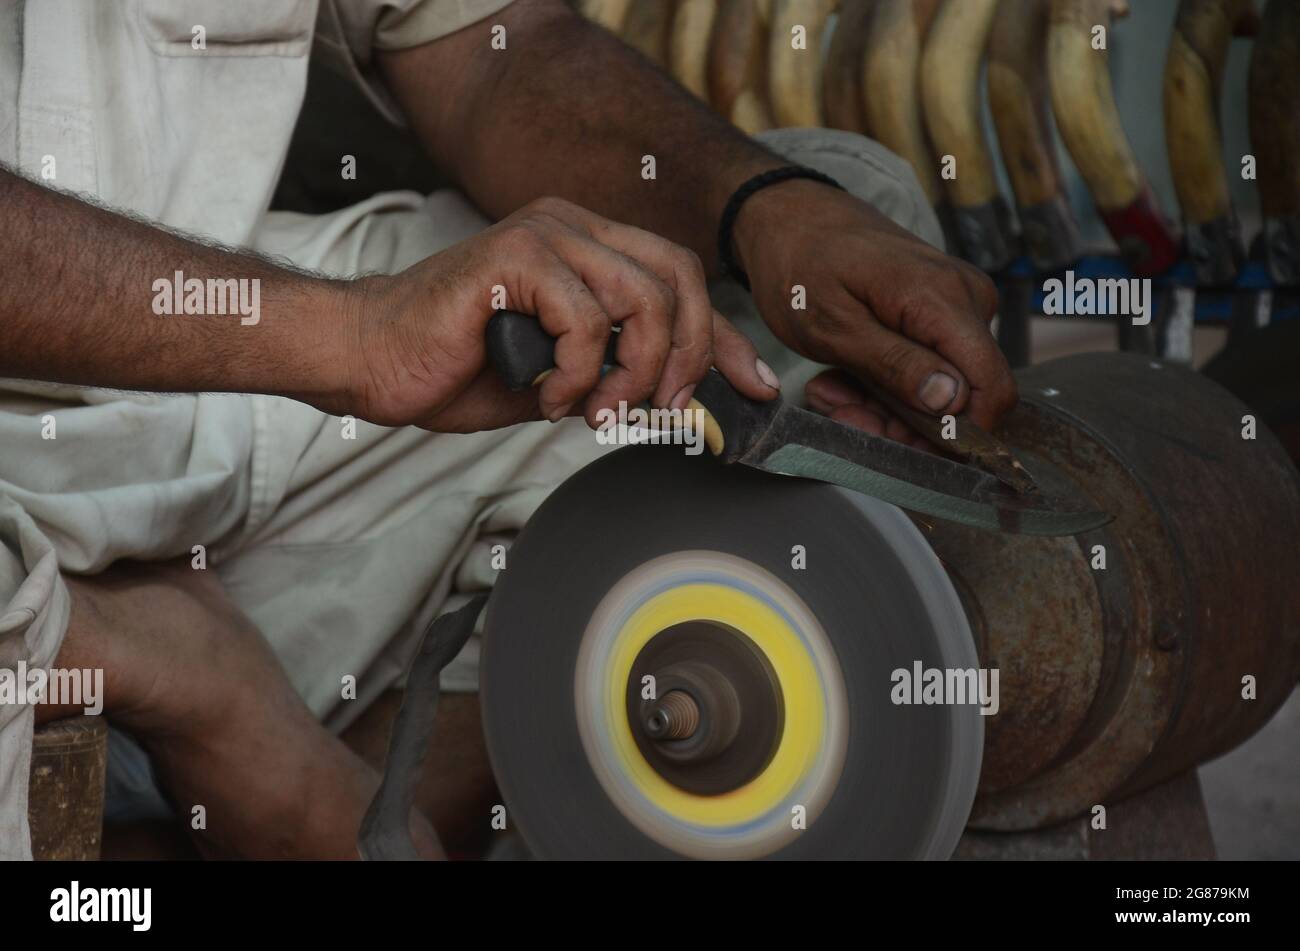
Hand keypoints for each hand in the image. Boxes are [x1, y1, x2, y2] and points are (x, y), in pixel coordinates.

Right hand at [339, 197, 779, 432]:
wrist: (370, 360)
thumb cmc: (455, 367)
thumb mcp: (561, 378)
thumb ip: (616, 373)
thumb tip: (679, 402)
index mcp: (587, 245)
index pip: (683, 281)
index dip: (725, 339)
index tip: (755, 388)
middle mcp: (572, 226)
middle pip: (681, 279)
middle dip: (688, 357)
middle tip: (658, 410)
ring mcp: (543, 233)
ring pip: (643, 299)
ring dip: (632, 374)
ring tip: (593, 410)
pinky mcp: (513, 257)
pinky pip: (585, 320)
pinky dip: (578, 376)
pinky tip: (546, 398)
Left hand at [731, 179, 1016, 436]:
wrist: (790, 216)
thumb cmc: (801, 264)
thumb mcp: (834, 327)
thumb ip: (895, 366)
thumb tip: (950, 401)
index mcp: (944, 300)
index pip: (992, 388)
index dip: (956, 433)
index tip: (900, 445)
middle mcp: (967, 298)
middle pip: (962, 394)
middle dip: (901, 421)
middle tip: (841, 414)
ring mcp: (957, 303)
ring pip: (941, 387)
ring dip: (884, 404)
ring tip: (830, 390)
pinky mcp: (941, 311)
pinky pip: (927, 365)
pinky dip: (885, 382)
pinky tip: (843, 376)